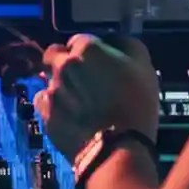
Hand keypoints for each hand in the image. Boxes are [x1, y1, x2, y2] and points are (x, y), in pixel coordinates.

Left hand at [34, 34, 159, 161]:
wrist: (118, 149)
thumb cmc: (136, 105)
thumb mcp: (144, 67)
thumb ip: (127, 45)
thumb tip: (115, 40)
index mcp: (87, 49)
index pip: (81, 39)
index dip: (90, 51)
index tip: (98, 63)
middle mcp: (63, 65)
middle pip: (56, 55)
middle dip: (65, 62)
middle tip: (84, 78)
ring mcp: (51, 89)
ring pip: (49, 79)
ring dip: (61, 85)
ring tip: (81, 102)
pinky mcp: (45, 112)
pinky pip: (43, 101)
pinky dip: (54, 105)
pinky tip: (71, 114)